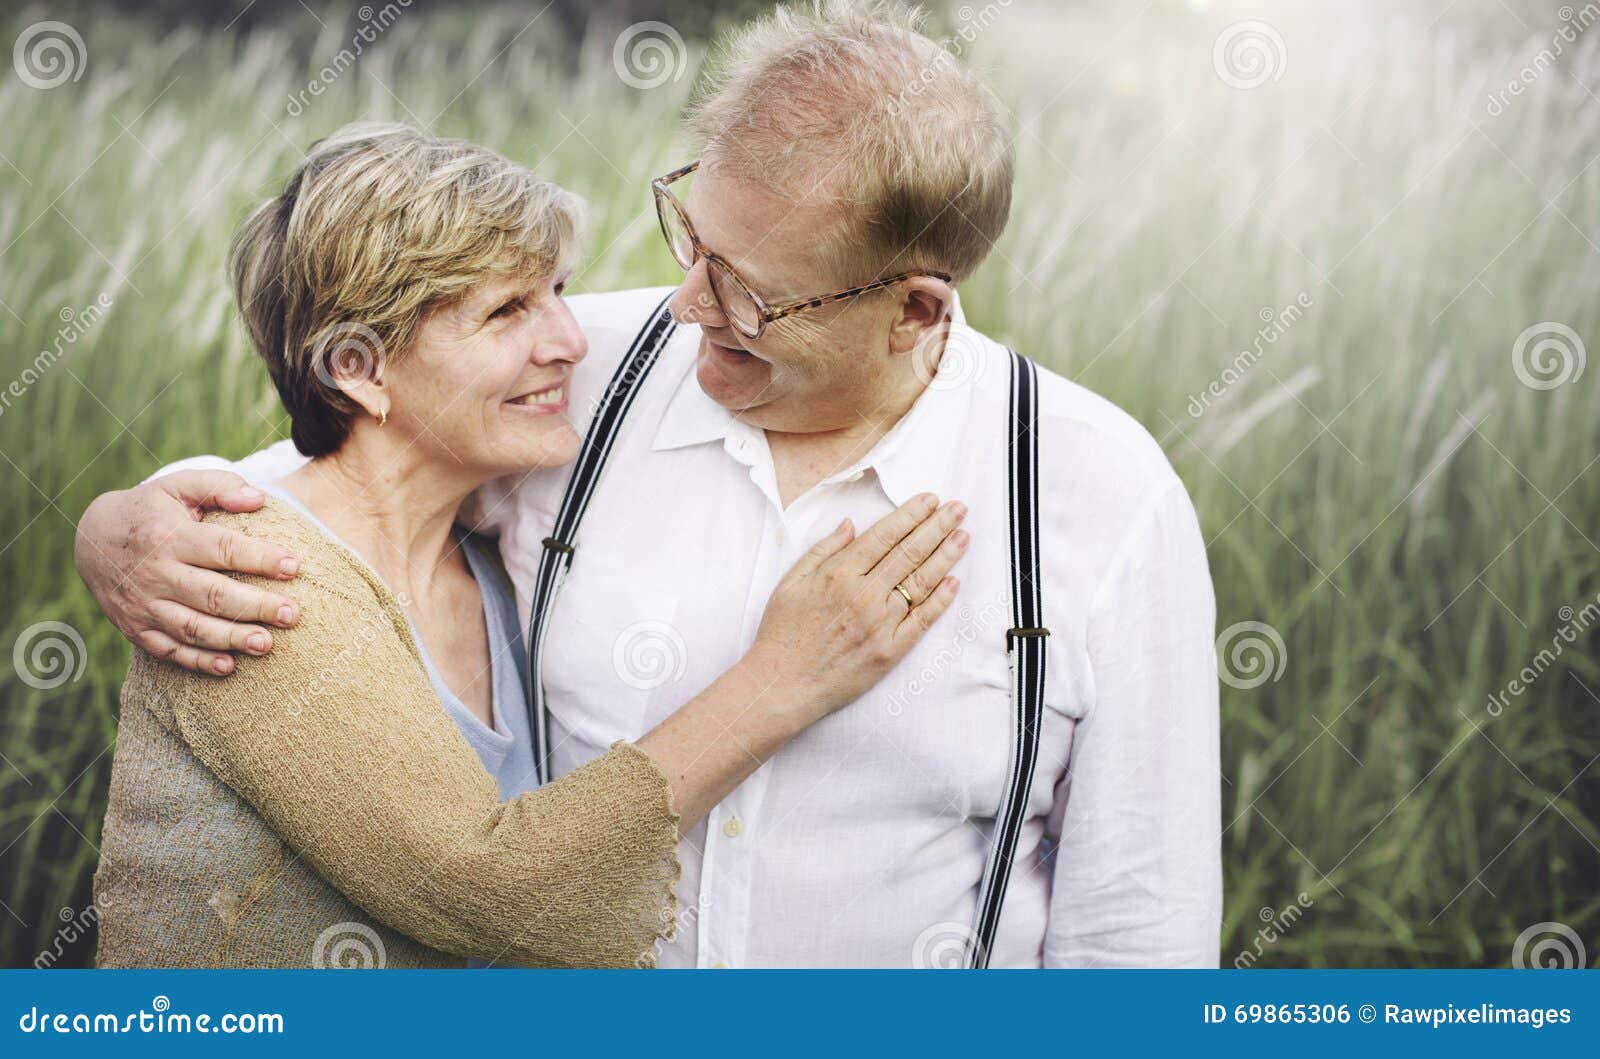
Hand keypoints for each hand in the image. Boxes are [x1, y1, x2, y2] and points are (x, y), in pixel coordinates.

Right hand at [73, 470, 301, 674]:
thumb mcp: (178, 486)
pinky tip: (229, 666)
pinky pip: (169, 650)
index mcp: (169, 536)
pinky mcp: (135, 628)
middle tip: (292, 615)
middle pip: (212, 595)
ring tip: (267, 644)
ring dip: (231, 639)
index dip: (260, 558)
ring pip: (193, 628)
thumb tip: (258, 499)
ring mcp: (144, 605)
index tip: (294, 567)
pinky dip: (198, 661)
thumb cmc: (150, 510)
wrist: (91, 538)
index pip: (222, 549)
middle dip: (255, 607)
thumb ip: (219, 486)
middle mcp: (156, 573)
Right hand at [747, 493, 967, 725]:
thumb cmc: (782, 633)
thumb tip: (850, 524)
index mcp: (839, 574)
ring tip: (963, 537)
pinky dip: (941, 600)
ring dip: (946, 556)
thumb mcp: (791, 582)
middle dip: (937, 527)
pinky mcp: (890, 650)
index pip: (884, 536)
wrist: (783, 683)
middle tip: (958, 508)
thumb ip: (823, 550)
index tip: (930, 500)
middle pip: (909, 553)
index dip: (911, 515)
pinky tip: (954, 581)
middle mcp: (864, 595)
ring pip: (921, 582)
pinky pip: (922, 620)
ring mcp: (880, 623)